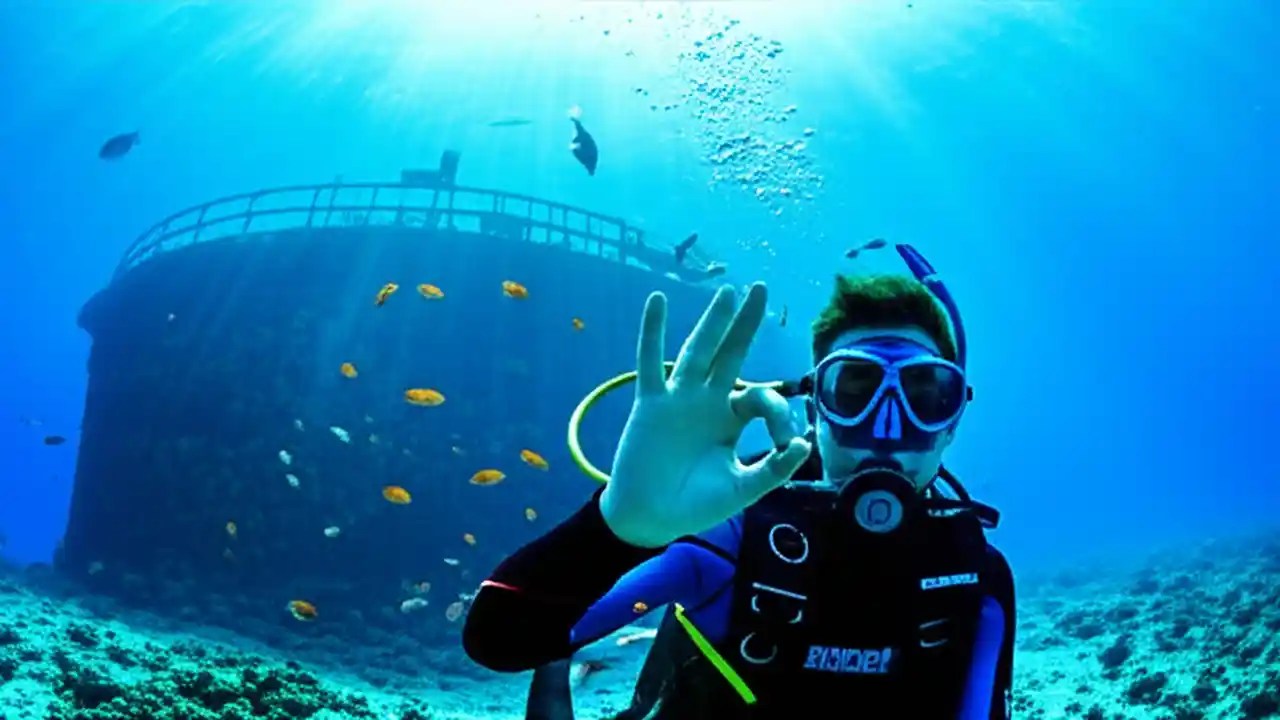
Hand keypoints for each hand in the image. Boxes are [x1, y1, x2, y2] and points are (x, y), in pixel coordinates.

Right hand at [599, 283, 811, 547]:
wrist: (649, 519)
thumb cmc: (695, 504)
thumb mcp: (741, 489)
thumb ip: (772, 470)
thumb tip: (804, 446)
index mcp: (731, 418)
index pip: (761, 398)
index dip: (780, 415)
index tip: (784, 444)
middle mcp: (707, 400)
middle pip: (731, 353)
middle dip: (746, 322)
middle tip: (760, 287)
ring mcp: (678, 398)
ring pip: (698, 352)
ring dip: (712, 322)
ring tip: (728, 292)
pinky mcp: (650, 403)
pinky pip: (650, 362)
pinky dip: (652, 331)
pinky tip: (657, 301)